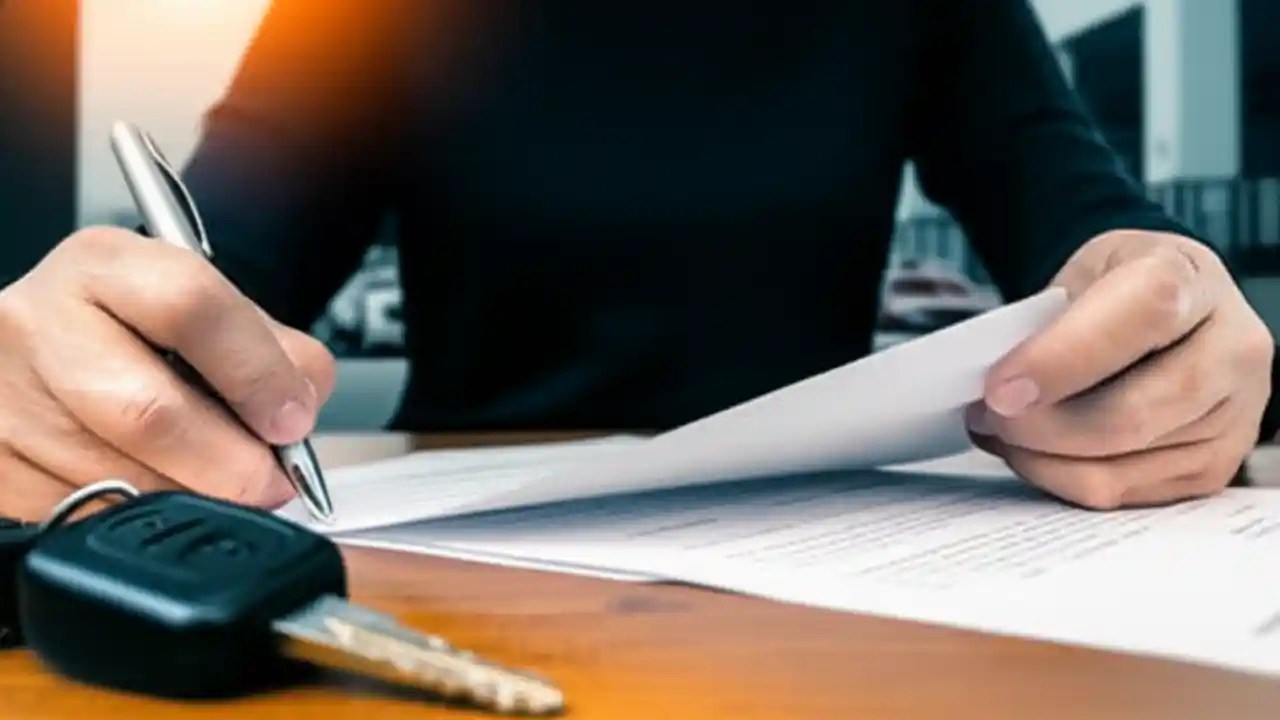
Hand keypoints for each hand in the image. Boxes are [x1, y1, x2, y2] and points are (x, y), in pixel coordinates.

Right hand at [0, 227, 335, 520]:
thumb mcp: (212, 316)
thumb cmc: (140, 340)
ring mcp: (5, 399)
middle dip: (231, 463)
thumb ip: (277, 354)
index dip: (256, 373)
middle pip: (149, 411)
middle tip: (268, 479)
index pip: (190, 306)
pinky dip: (139, 519)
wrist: (40, 365)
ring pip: (118, 479)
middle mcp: (38, 323)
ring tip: (211, 483)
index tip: (291, 420)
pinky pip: (83, 516)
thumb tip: (296, 414)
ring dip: (190, 498)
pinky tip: (154, 491)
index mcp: (104, 267)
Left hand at [967, 230, 1273, 508]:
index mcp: (1190, 279)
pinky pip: (1123, 493)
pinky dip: (1062, 478)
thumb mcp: (1081, 274)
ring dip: (1041, 458)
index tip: (998, 390)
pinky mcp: (1216, 467)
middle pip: (1129, 415)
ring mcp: (1235, 416)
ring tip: (1001, 432)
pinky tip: (1035, 452)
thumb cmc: (1117, 290)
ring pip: (1120, 465)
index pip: (1139, 317)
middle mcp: (1231, 349)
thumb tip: (994, 393)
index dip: (1061, 360)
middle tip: (986, 416)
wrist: (1175, 306)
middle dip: (1039, 427)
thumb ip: (1045, 325)